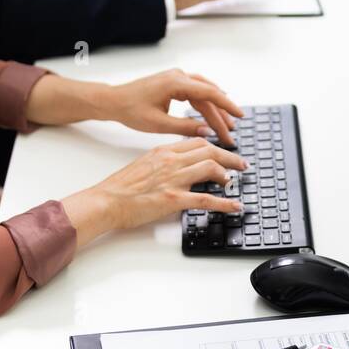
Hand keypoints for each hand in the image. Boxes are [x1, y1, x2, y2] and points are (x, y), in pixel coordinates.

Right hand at [66, 138, 245, 234]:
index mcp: (163, 151)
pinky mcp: (173, 199)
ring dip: (228, 173)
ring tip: (236, 181)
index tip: (225, 151)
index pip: (197, 142)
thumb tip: (179, 165)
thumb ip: (163, 162)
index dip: (216, 146)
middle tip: (242, 163)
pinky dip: (225, 202)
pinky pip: (206, 199)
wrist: (106, 201)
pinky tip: (235, 206)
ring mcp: (173, 179)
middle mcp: (171, 161)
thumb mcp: (143, 164)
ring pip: (211, 167)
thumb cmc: (120, 187)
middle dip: (230, 156)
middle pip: (209, 151)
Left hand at [102, 68, 243, 144]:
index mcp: (176, 83)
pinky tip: (212, 114)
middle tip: (231, 133)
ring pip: (203, 94)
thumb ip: (186, 127)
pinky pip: (195, 93)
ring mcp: (176, 78)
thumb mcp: (159, 124)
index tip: (240, 116)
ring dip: (214, 110)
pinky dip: (205, 105)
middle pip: (208, 95)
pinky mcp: (173, 83)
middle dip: (221, 115)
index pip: (209, 93)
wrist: (113, 101)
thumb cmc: (131, 110)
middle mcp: (179, 76)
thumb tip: (208, 132)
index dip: (227, 105)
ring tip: (227, 127)